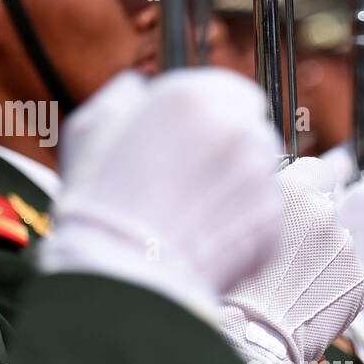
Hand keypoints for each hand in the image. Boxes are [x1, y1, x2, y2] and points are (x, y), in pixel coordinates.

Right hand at [40, 69, 282, 319]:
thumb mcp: (88, 131)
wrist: (121, 276)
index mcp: (192, 96)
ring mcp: (262, 176)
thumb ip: (121, 97)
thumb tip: (138, 87)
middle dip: (227, 154)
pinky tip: (203, 244)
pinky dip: (241, 231)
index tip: (191, 143)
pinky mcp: (275, 223)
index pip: (229, 91)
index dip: (211, 119)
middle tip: (188, 185)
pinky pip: (263, 220)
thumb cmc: (97, 203)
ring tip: (191, 218)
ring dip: (235, 190)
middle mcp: (237, 127)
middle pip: (250, 132)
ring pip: (258, 176)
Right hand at [214, 156, 363, 363]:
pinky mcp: (359, 278)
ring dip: (323, 255)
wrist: (250, 336)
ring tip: (291, 280)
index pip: (319, 168)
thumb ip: (277, 192)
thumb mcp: (241, 221)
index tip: (307, 196)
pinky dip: (333, 281)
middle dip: (313, 225)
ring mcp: (346, 248)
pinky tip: (307, 296)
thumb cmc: (232, 278)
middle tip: (286, 253)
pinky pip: (348, 271)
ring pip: (339, 241)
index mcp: (292, 190)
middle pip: (329, 208)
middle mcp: (325, 213)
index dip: (312, 185)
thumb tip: (320, 169)